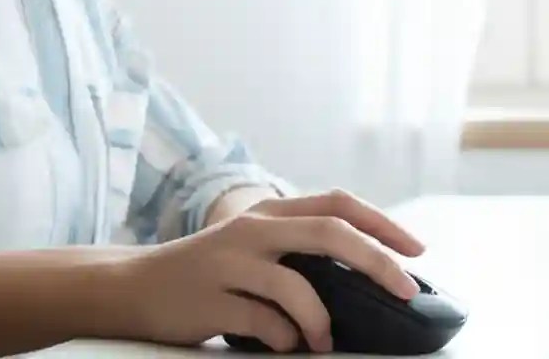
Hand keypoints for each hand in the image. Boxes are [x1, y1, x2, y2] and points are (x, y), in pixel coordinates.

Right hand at [110, 189, 425, 351]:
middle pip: (330, 233)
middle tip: (405, 290)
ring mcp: (229, 262)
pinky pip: (264, 323)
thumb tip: (368, 273)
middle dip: (377, 261)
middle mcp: (253, 229)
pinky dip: (283, 338)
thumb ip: (298, 248)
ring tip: (324, 343)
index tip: (417, 249)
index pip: (338, 203)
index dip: (381, 223)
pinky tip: (282, 344)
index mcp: (270, 212)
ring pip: (298, 286)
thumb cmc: (207, 272)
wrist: (131, 288)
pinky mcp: (209, 299)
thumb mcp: (253, 245)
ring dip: (322, 321)